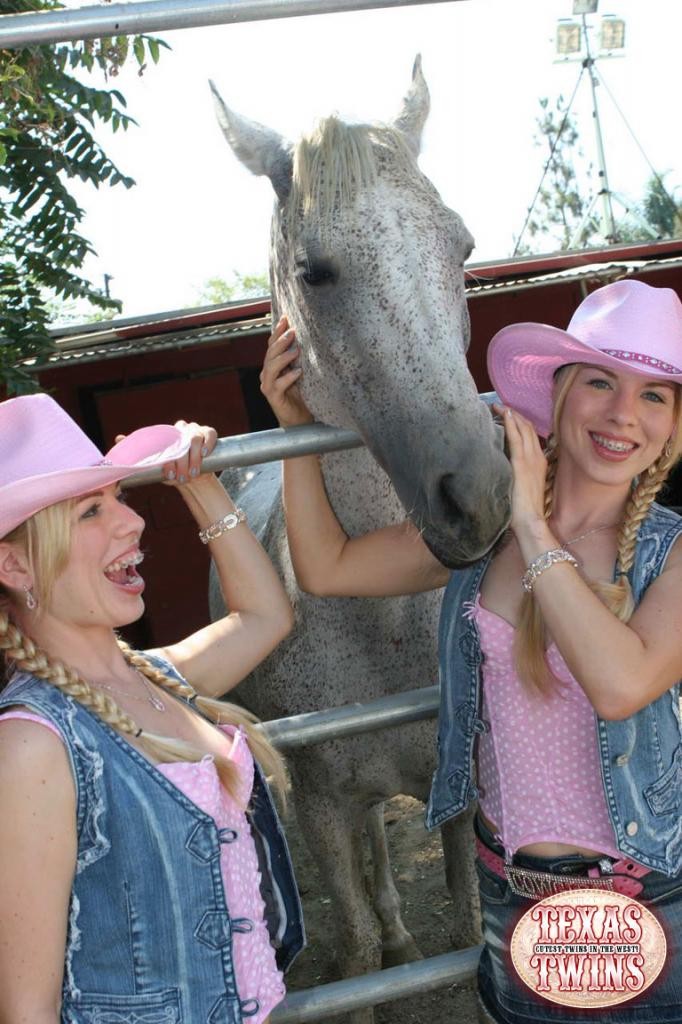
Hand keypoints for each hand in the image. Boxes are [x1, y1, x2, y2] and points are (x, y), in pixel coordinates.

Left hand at [162, 421, 216, 484]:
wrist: (194, 476)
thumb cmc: (178, 472)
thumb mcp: (170, 473)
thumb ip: (165, 472)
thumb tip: (166, 475)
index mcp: (168, 436)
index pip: (166, 444)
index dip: (169, 461)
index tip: (171, 475)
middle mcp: (181, 430)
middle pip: (181, 442)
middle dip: (182, 462)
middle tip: (183, 477)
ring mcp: (195, 429)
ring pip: (195, 439)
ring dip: (194, 457)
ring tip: (193, 473)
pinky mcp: (208, 432)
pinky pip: (209, 434)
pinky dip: (207, 443)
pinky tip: (204, 453)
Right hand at [260, 315, 313, 427]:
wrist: (299, 418)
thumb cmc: (301, 394)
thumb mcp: (300, 371)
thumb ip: (299, 358)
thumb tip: (308, 336)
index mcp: (273, 365)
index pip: (272, 345)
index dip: (277, 331)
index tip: (286, 318)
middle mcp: (267, 374)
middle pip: (270, 353)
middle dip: (280, 341)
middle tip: (293, 332)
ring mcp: (268, 386)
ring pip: (271, 367)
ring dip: (283, 357)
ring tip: (296, 350)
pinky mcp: (274, 398)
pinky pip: (278, 385)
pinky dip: (288, 378)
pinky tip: (298, 372)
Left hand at [493, 403, 547, 541]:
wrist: (531, 521)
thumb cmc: (524, 509)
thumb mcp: (524, 486)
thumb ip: (518, 474)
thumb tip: (504, 468)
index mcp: (540, 462)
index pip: (531, 435)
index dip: (521, 422)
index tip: (509, 414)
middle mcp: (538, 457)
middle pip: (528, 428)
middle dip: (515, 414)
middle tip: (501, 406)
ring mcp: (531, 459)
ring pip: (523, 429)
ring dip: (511, 415)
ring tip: (499, 407)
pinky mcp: (521, 464)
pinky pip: (516, 438)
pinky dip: (510, 424)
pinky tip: (504, 414)